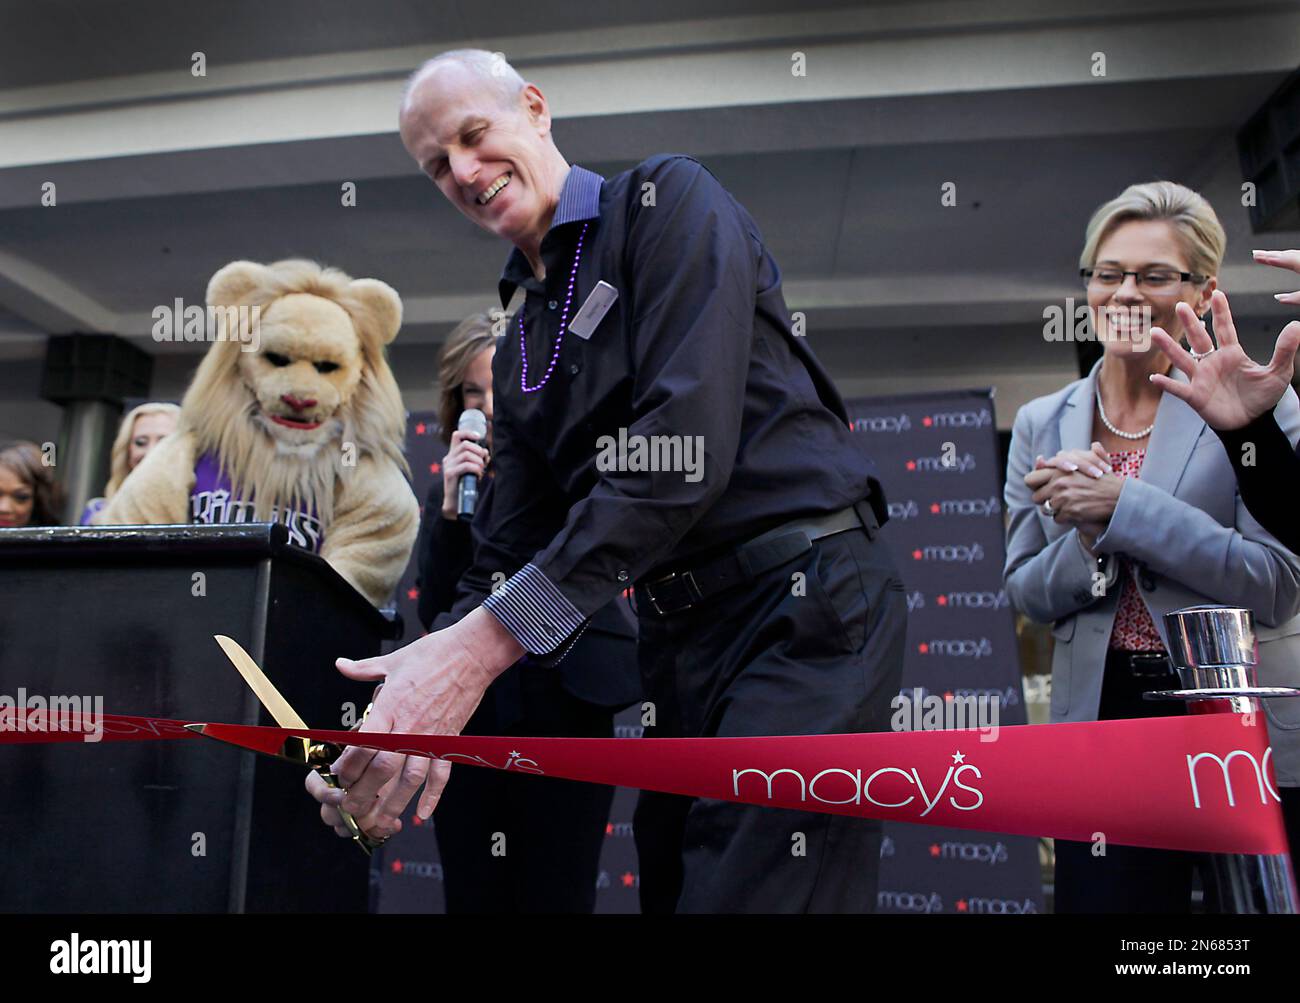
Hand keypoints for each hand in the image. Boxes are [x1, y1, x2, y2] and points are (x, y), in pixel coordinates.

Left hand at [306, 607, 524, 839]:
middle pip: (382, 768)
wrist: (472, 653)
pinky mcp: (449, 740)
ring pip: (410, 778)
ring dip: (395, 803)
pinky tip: (423, 814)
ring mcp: (431, 736)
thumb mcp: (394, 659)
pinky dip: (434, 796)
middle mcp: (409, 725)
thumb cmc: (434, 653)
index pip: (363, 743)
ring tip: (380, 823)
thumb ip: (364, 668)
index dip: (348, 764)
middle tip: (350, 809)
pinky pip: (442, 774)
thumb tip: (340, 664)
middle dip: (364, 793)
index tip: (338, 774)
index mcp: (391, 705)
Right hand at [441, 430, 489, 518]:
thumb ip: (478, 459)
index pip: (457, 435)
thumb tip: (485, 452)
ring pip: (466, 455)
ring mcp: (448, 466)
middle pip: (465, 445)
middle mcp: (449, 458)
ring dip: (478, 461)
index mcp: (453, 454)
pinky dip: (475, 468)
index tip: (479, 437)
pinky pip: (465, 466)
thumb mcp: (473, 468)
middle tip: (483, 461)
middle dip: (478, 451)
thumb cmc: (466, 484)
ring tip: (481, 469)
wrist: (456, 501)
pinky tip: (478, 474)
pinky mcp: (450, 474)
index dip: (468, 433)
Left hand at [1027, 446, 1121, 526]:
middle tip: (1056, 501)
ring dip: (1054, 510)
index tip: (1042, 488)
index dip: (1035, 486)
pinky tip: (1075, 513)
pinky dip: (1064, 518)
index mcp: (1059, 470)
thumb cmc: (1101, 479)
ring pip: (1046, 509)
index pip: (1030, 479)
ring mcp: (1064, 498)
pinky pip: (1057, 518)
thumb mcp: (1084, 463)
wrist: (1119, 496)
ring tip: (1067, 507)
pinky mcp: (1071, 512)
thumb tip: (1040, 458)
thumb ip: (1061, 460)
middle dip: (1045, 500)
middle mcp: (1058, 483)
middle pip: (1036, 497)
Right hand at [1149, 285, 1299, 430]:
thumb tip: (1296, 325)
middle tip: (1180, 305)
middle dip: (1190, 323)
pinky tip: (1155, 377)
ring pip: (1182, 359)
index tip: (1218, 293)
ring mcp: (1201, 379)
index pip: (1225, 329)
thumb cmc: (1262, 397)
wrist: (1251, 422)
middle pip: (1199, 339)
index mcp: (1231, 354)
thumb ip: (1285, 350)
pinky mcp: (1195, 396)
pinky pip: (1179, 389)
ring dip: (1169, 347)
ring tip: (1154, 332)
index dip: (1221, 312)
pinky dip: (1167, 384)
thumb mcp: (1279, 371)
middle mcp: (1212, 363)